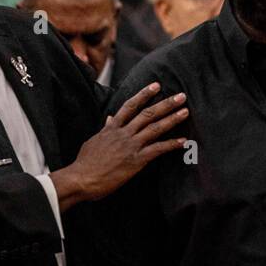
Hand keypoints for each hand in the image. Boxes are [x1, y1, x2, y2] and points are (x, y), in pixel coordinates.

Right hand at [51, 82, 188, 208]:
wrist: (80, 179)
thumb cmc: (85, 163)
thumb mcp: (94, 141)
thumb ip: (105, 129)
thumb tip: (110, 118)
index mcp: (112, 128)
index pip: (130, 106)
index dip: (144, 94)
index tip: (156, 85)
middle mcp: (123, 133)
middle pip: (147, 114)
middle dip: (166, 104)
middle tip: (181, 96)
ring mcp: (130, 146)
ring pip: (155, 128)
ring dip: (172, 119)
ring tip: (185, 111)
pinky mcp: (136, 160)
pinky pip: (157, 150)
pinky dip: (171, 145)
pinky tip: (183, 141)